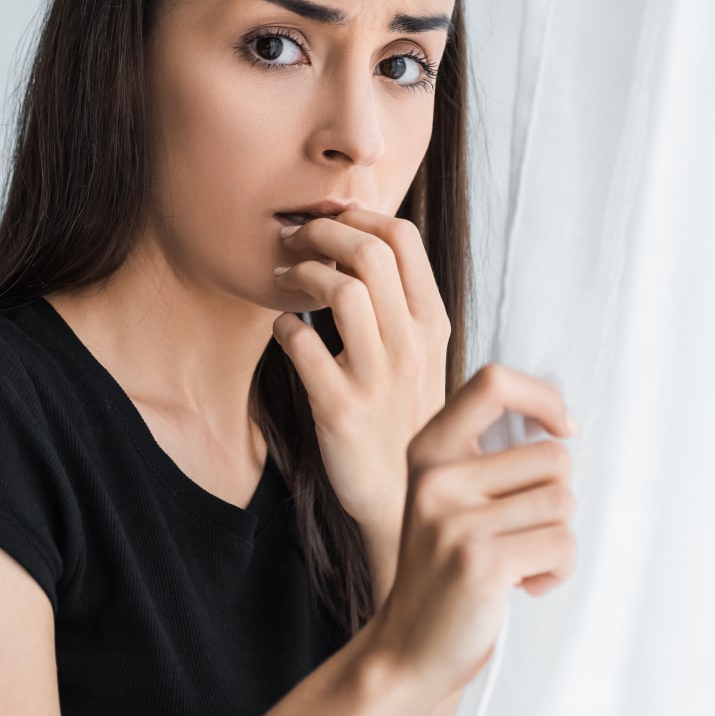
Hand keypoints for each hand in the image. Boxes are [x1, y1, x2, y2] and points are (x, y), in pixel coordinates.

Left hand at [270, 208, 451, 536]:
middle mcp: (412, 346)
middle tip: (296, 239)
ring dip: (303, 272)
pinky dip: (283, 326)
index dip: (361, 215)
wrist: (402, 500)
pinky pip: (302, 345)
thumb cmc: (405, 420)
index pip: (404, 239)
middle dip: (323, 232)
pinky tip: (281, 329)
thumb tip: (365, 246)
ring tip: (285, 278)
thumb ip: (404, 307)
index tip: (332, 220)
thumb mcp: (424, 358)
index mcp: (433, 325)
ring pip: (342, 290)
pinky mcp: (340, 409)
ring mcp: (378, 378)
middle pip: (370, 252)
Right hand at [365, 364, 578, 701]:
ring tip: (522, 561)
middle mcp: (436, 477)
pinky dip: (557, 571)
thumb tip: (562, 425)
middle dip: (556, 500)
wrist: (408, 648)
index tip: (561, 428)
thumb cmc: (444, 572)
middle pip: (552, 457)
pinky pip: (561, 545)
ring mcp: (455, 519)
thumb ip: (488, 458)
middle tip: (523, 532)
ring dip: (557, 539)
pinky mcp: (480, 560)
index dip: (542, 397)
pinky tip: (523, 584)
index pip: (493, 382)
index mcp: (429, 450)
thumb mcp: (449, 499)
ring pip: (562, 502)